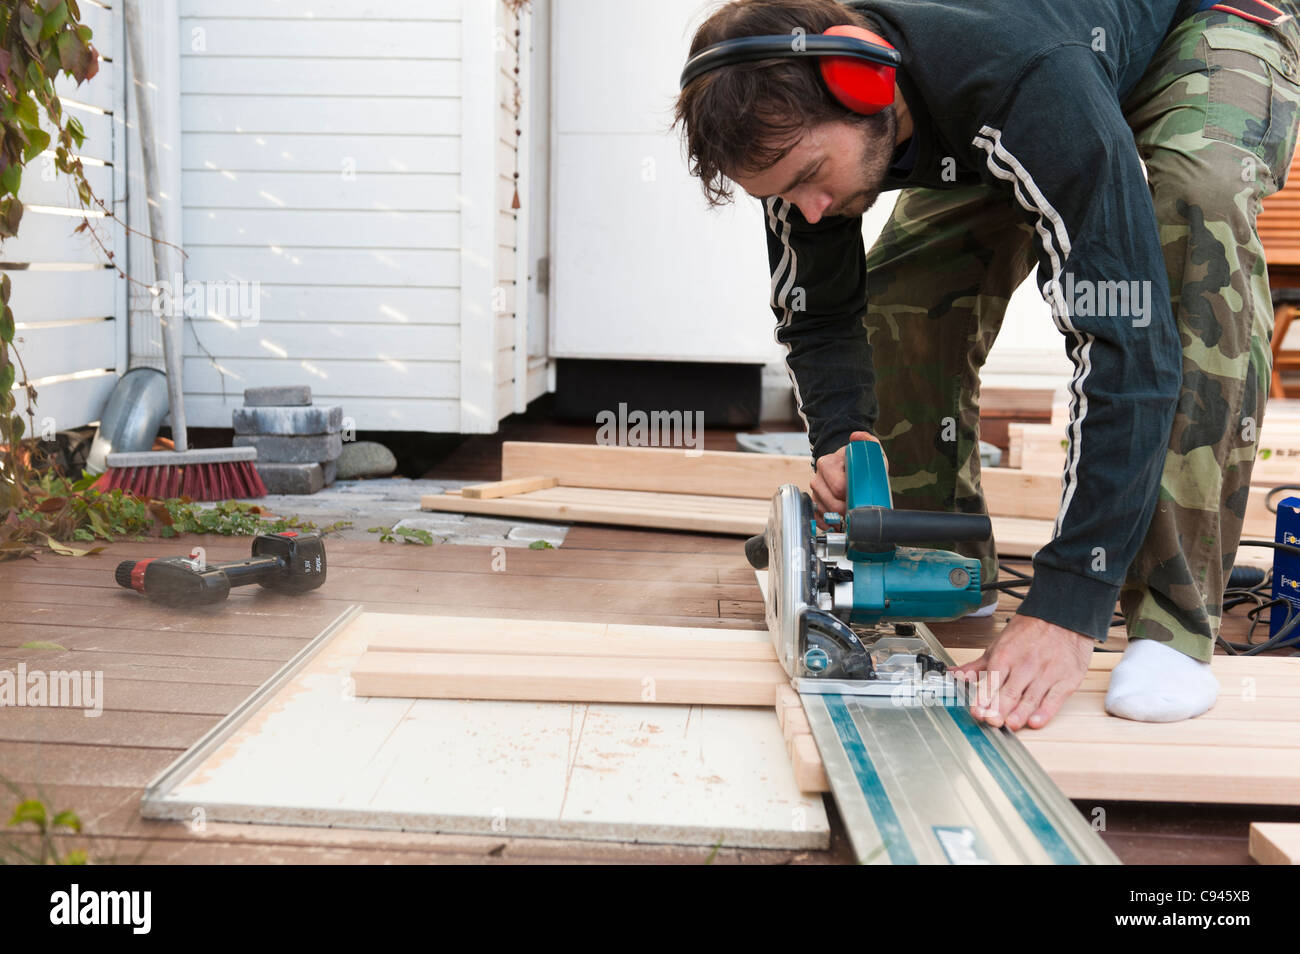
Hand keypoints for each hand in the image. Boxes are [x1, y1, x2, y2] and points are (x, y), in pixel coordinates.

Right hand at [811, 431, 886, 521]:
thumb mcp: (867, 450)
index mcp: (827, 464)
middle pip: (832, 504)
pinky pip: (818, 518)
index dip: (853, 495)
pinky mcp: (814, 503)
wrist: (845, 465)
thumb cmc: (858, 461)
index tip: (862, 495)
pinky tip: (839, 522)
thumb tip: (856, 437)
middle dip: (848, 508)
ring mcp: (815, 492)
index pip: (839, 487)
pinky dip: (829, 523)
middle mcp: (817, 478)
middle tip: (859, 507)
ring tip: (851, 512)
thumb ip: (867, 441)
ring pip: (825, 513)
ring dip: (840, 517)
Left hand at [951, 614, 1092, 730]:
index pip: (992, 680)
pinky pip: (1055, 699)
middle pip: (1011, 691)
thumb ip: (978, 665)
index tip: (977, 710)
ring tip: (1010, 724)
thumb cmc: (1029, 632)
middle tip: (991, 721)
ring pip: (1031, 698)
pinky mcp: (1066, 680)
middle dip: (999, 708)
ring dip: (1020, 713)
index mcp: (1006, 656)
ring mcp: (1047, 674)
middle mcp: (1026, 665)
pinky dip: (1046, 711)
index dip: (984, 697)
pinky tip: (1036, 721)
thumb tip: (955, 675)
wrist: (1063, 616)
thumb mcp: (999, 645)